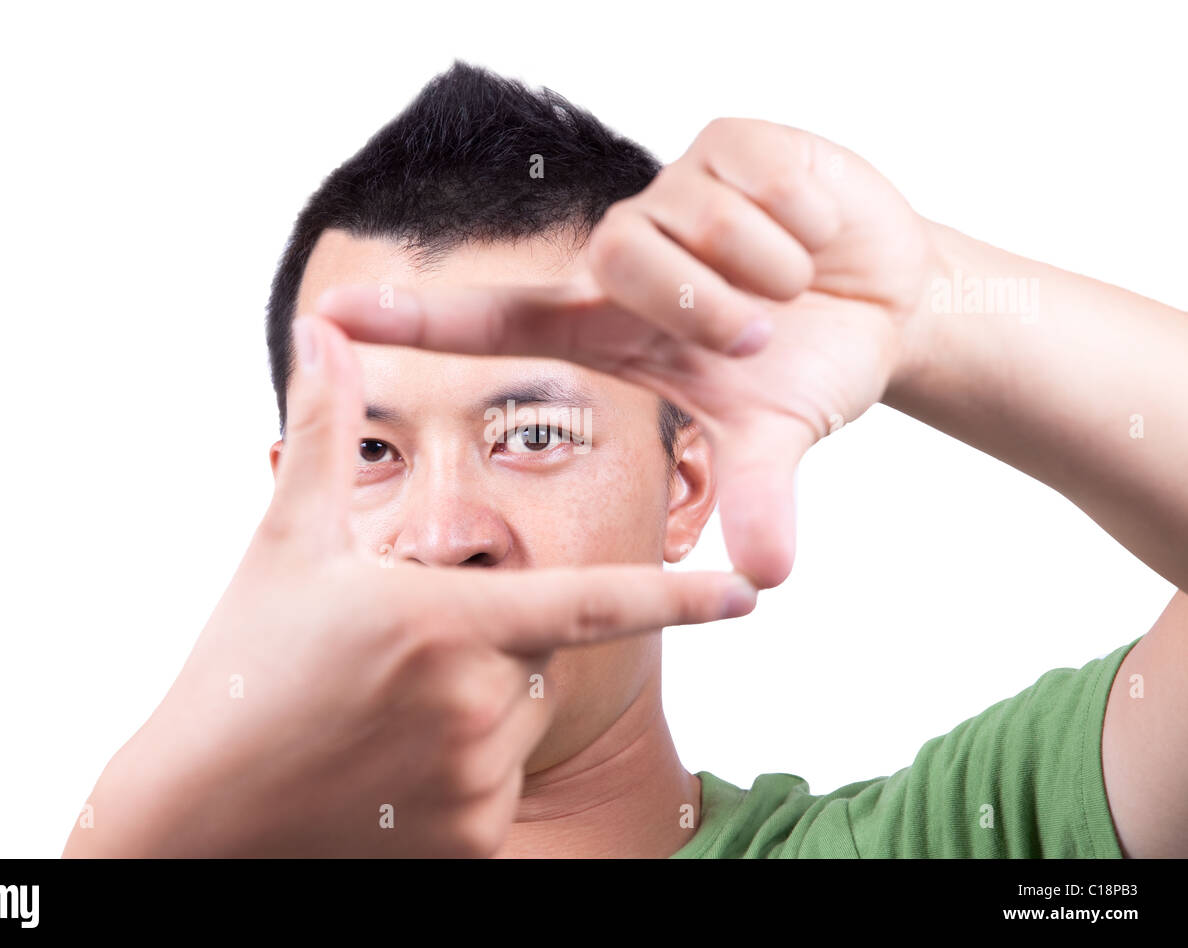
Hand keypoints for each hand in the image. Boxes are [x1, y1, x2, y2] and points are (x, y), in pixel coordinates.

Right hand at [62, 314, 755, 857]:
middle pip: (537, 654)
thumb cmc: (240, 669)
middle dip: (493, 640)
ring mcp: (473, 780)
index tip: (746, 597)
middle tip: (400, 653)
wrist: (196, 814)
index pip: (588, 603)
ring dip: (479, 706)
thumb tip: (320, 326)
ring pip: (521, 720)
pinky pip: (500, 783)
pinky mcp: (470, 841)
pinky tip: (387, 767)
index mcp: (442, 619)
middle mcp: (472, 702)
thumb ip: (326, 429)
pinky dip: (464, 770)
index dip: (676, 598)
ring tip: (385, 714)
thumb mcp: (287, 543)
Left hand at [309, 118, 938, 587]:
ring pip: (694, 221)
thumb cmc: (805, 364)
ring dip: (763, 273)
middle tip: (760, 335)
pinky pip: (757, 182)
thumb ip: (755, 497)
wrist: (888, 301)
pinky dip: (803, 227)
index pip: (496, 321)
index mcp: (612, 325)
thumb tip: (764, 578)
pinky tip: (813, 239)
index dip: (414, 321)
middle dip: (704, 307)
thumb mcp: (773, 435)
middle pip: (620, 258)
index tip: (330, 316)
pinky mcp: (731, 142)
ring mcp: (675, 191)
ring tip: (792, 288)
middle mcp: (627, 252)